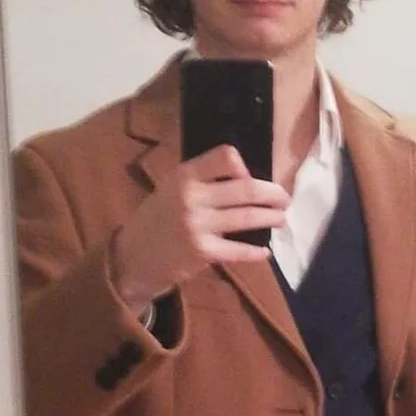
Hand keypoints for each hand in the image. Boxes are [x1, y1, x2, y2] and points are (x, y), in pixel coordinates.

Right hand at [110, 145, 289, 313]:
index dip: (245, 166)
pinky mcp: (202, 252)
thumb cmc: (156, 220)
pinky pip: (238, 250)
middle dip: (272, 194)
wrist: (131, 258)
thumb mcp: (171, 189)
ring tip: (280, 219)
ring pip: (247, 218)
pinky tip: (265, 251)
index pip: (224, 157)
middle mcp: (191, 196)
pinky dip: (256, 252)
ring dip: (270, 218)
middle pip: (245, 188)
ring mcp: (197, 225)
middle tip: (284, 199)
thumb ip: (202, 181)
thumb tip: (244, 176)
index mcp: (184, 175)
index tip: (252, 177)